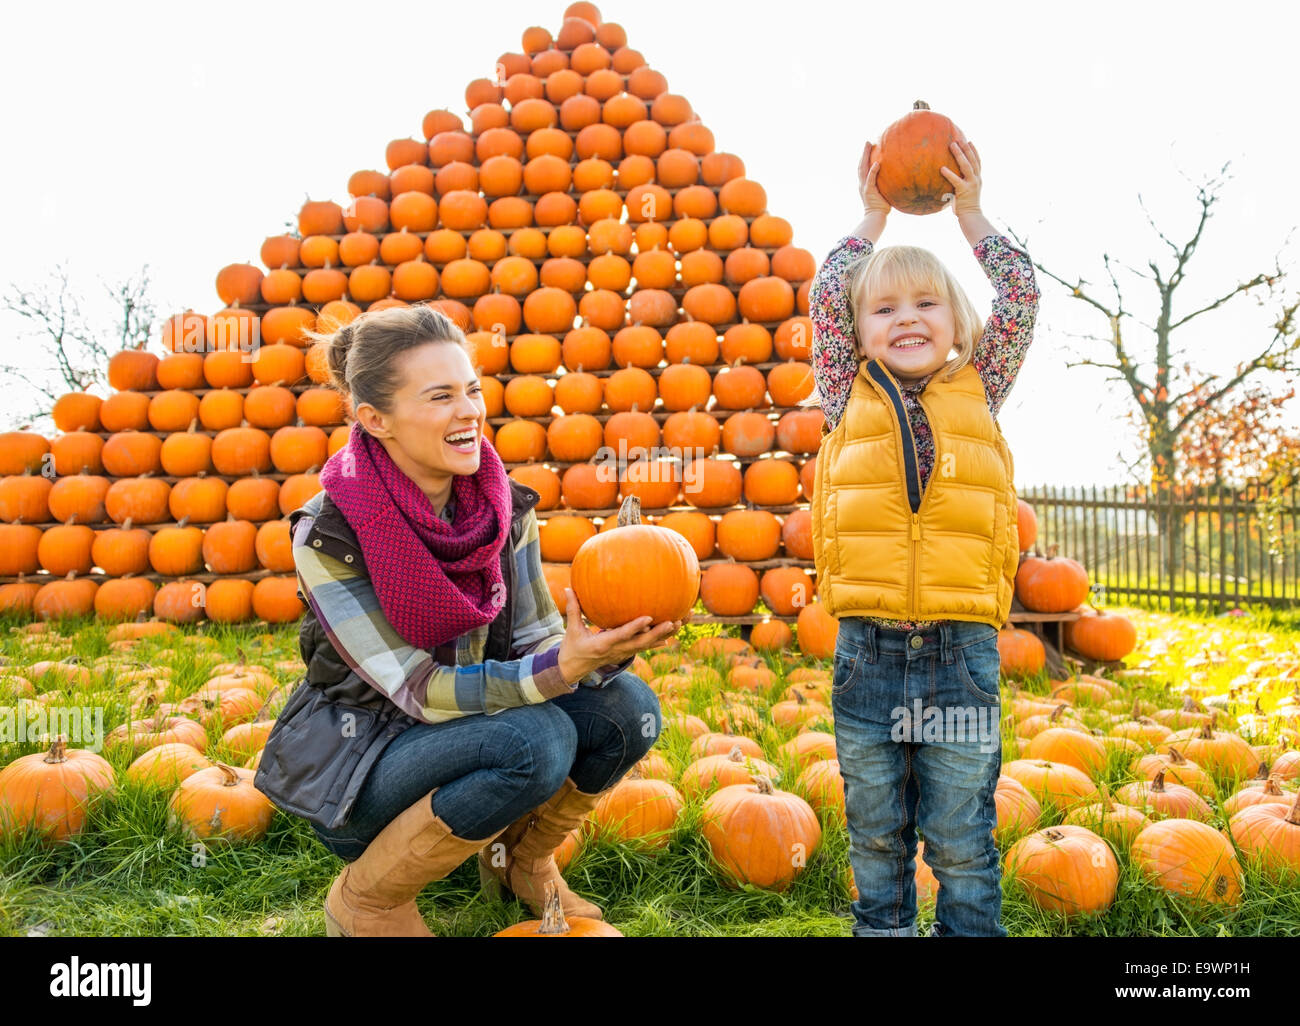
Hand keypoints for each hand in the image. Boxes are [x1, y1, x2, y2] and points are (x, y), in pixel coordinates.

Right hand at [556, 589, 683, 684]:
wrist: (574, 669)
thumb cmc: (572, 647)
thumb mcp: (572, 630)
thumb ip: (572, 609)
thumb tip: (567, 589)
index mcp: (603, 645)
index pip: (621, 635)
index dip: (635, 627)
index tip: (648, 617)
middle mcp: (617, 650)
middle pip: (641, 643)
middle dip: (658, 633)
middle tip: (673, 621)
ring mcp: (623, 653)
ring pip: (647, 645)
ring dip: (664, 635)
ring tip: (680, 622)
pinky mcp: (626, 653)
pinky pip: (645, 646)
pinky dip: (659, 639)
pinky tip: (673, 631)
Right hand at [858, 140, 890, 217]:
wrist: (875, 216)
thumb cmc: (882, 206)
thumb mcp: (883, 192)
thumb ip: (886, 183)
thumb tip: (898, 175)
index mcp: (864, 183)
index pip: (863, 167)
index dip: (865, 157)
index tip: (869, 147)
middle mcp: (862, 183)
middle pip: (861, 165)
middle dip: (863, 153)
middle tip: (867, 141)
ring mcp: (864, 186)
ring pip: (863, 168)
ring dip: (865, 156)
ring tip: (869, 146)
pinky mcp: (868, 191)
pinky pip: (870, 179)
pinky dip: (873, 170)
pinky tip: (877, 162)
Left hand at [938, 139, 981, 217]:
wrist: (971, 216)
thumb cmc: (965, 205)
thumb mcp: (967, 191)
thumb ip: (963, 183)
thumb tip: (952, 177)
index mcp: (978, 179)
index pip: (977, 162)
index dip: (974, 151)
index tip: (970, 141)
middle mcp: (976, 179)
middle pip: (972, 160)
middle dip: (967, 148)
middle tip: (960, 139)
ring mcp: (971, 184)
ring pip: (966, 166)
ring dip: (959, 154)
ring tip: (952, 145)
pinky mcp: (964, 191)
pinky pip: (956, 180)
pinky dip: (949, 174)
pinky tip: (942, 168)